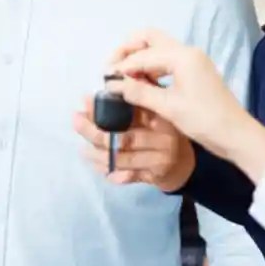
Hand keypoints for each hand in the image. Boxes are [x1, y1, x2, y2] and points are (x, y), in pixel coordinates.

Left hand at [73, 98, 195, 191]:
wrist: (187, 166)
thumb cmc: (166, 134)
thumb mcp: (156, 113)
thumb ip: (134, 102)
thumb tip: (102, 89)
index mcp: (162, 116)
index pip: (131, 110)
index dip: (106, 106)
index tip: (86, 101)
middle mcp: (163, 137)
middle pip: (122, 136)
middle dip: (94, 131)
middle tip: (77, 122)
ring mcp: (159, 158)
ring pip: (121, 158)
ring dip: (98, 155)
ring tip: (83, 150)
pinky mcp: (155, 175)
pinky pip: (128, 175)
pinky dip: (111, 172)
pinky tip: (98, 167)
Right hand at [106, 29, 264, 180]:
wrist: (236, 135)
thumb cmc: (204, 120)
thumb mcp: (168, 107)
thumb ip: (139, 93)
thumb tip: (113, 85)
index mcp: (182, 56)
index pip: (142, 54)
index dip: (121, 66)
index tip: (105, 80)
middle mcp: (187, 52)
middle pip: (149, 38)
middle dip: (128, 50)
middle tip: (112, 69)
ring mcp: (192, 61)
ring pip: (157, 49)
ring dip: (138, 59)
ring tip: (123, 79)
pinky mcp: (193, 72)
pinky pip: (166, 62)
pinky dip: (150, 68)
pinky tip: (140, 85)